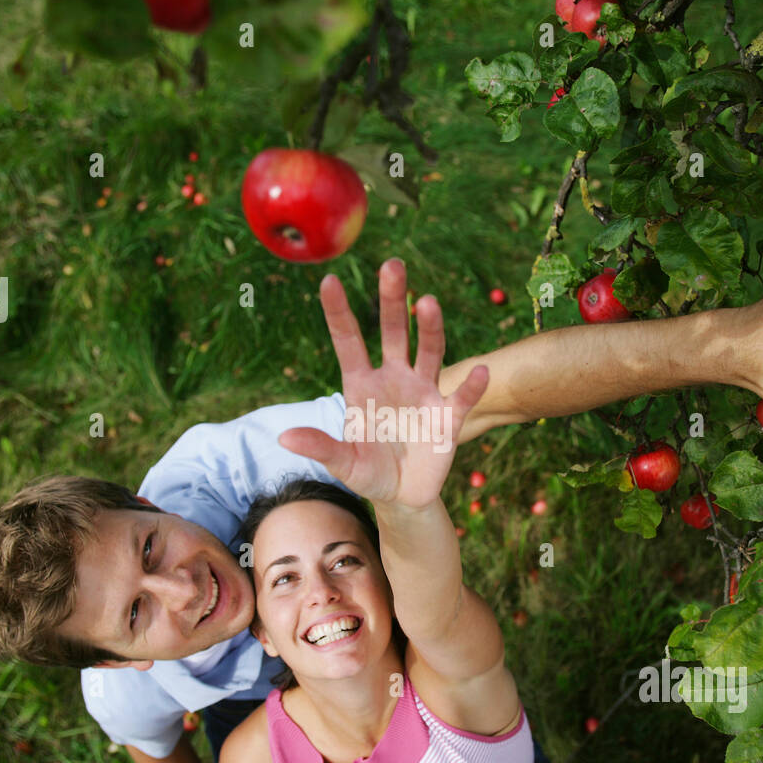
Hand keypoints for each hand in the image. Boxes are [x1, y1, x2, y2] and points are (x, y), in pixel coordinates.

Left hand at [279, 258, 488, 508]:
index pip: (349, 341)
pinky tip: (480, 372)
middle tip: (392, 265)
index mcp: (362, 384)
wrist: (402, 497)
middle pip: (395, 332)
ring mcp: (424, 393)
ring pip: (429, 351)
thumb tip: (283, 438)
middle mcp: (395, 378)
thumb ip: (320, 448)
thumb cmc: (368, 472)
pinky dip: (471, 386)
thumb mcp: (342, 463)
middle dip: (393, 300)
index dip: (339, 312)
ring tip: (426, 302)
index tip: (329, 281)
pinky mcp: (448, 417)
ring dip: (430, 328)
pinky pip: (462, 398)